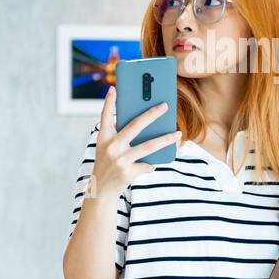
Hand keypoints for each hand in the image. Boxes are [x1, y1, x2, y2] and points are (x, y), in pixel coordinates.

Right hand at [87, 86, 180, 200]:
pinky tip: (150, 166)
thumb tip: (150, 126)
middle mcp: (111, 146)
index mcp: (104, 138)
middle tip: (165, 106)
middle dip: (152, 114)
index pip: (105, 116)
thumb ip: (121, 135)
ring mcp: (120, 159)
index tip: (114, 88)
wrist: (101, 189)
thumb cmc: (108, 163)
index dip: (109, 102)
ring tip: (177, 133)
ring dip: (166, 139)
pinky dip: (150, 165)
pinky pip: (147, 165)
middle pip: (135, 126)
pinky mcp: (128, 171)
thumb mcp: (108, 148)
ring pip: (149, 146)